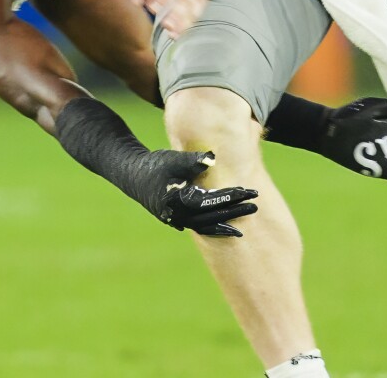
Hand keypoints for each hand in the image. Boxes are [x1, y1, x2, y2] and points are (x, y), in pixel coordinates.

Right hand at [142, 150, 258, 236]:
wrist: (132, 174)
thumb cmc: (154, 164)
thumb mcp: (173, 159)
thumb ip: (193, 160)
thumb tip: (212, 158)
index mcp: (180, 201)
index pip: (212, 201)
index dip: (232, 196)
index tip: (249, 192)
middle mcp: (178, 216)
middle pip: (212, 217)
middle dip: (234, 212)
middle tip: (255, 206)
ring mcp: (176, 220)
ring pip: (205, 227)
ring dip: (224, 224)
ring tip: (241, 228)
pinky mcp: (175, 220)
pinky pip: (197, 227)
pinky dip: (211, 228)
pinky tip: (222, 228)